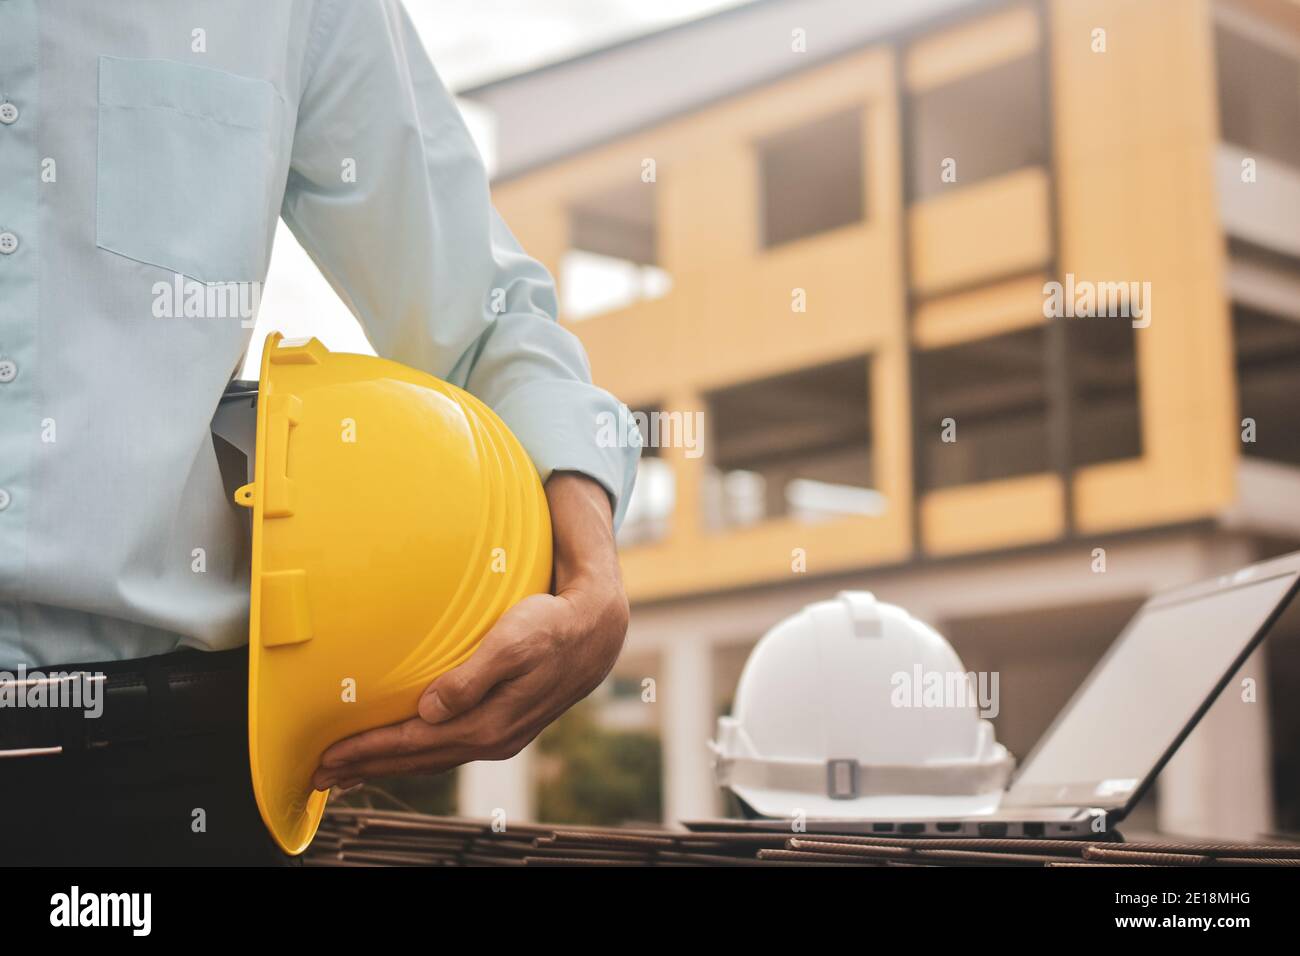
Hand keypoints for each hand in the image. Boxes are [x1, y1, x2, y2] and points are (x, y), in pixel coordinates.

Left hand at [311, 472, 628, 789]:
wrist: (596, 631)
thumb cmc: (552, 625)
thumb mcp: (514, 641)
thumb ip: (471, 676)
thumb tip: (429, 709)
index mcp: (487, 724)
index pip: (412, 744)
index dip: (366, 752)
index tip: (326, 758)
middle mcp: (490, 739)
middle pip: (415, 760)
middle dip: (366, 767)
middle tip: (318, 775)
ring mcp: (498, 735)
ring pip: (430, 759)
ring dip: (388, 766)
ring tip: (350, 772)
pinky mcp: (502, 724)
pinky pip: (446, 749)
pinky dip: (415, 755)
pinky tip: (404, 751)